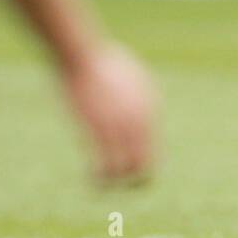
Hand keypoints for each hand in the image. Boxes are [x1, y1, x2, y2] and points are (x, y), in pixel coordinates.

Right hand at [62, 44, 156, 183]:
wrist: (83, 53)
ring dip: (113, 182)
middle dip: (134, 181)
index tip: (127, 169)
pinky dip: (99, 179)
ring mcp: (120, 126)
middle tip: (119, 184)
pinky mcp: (98, 129)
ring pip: (125, 170)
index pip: (154, 149)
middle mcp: (140, 122)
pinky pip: (104, 165)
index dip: (141, 164)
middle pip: (145, 164)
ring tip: (101, 184)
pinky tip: (91, 181)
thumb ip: (134, 96)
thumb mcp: (128, 76)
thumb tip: (134, 103)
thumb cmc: (100, 60)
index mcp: (150, 109)